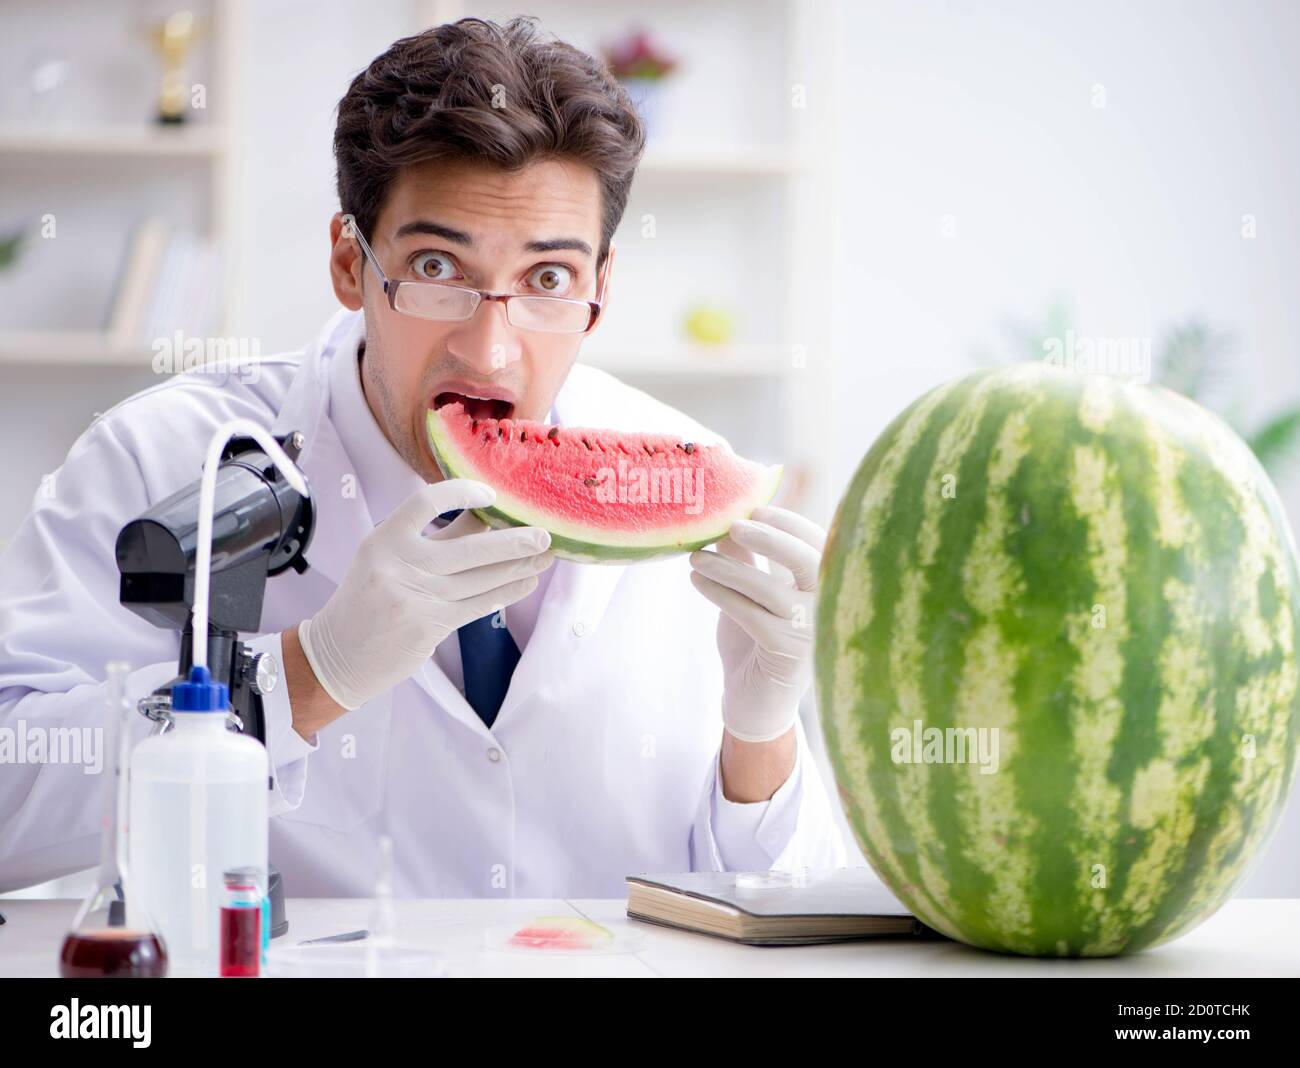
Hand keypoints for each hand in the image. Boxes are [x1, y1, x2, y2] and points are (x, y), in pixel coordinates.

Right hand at [297, 479, 552, 710]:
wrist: (339, 654)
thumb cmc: (369, 598)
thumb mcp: (384, 558)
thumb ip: (431, 538)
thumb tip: (486, 514)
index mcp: (382, 540)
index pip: (424, 503)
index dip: (461, 493)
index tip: (491, 494)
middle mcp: (397, 566)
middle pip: (469, 548)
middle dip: (514, 541)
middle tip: (546, 533)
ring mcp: (414, 598)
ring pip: (481, 578)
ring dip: (519, 567)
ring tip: (546, 557)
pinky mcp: (429, 626)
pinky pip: (479, 605)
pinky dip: (507, 592)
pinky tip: (525, 583)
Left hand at [688, 506, 821, 742]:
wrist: (756, 703)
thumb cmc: (757, 641)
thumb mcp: (752, 594)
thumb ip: (747, 558)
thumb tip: (728, 515)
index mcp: (829, 587)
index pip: (821, 544)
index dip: (790, 524)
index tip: (755, 510)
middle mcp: (830, 608)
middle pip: (809, 561)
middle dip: (771, 539)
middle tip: (733, 525)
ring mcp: (812, 632)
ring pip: (771, 590)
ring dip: (729, 569)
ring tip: (695, 558)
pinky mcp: (787, 654)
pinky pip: (750, 615)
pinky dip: (720, 594)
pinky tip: (697, 582)